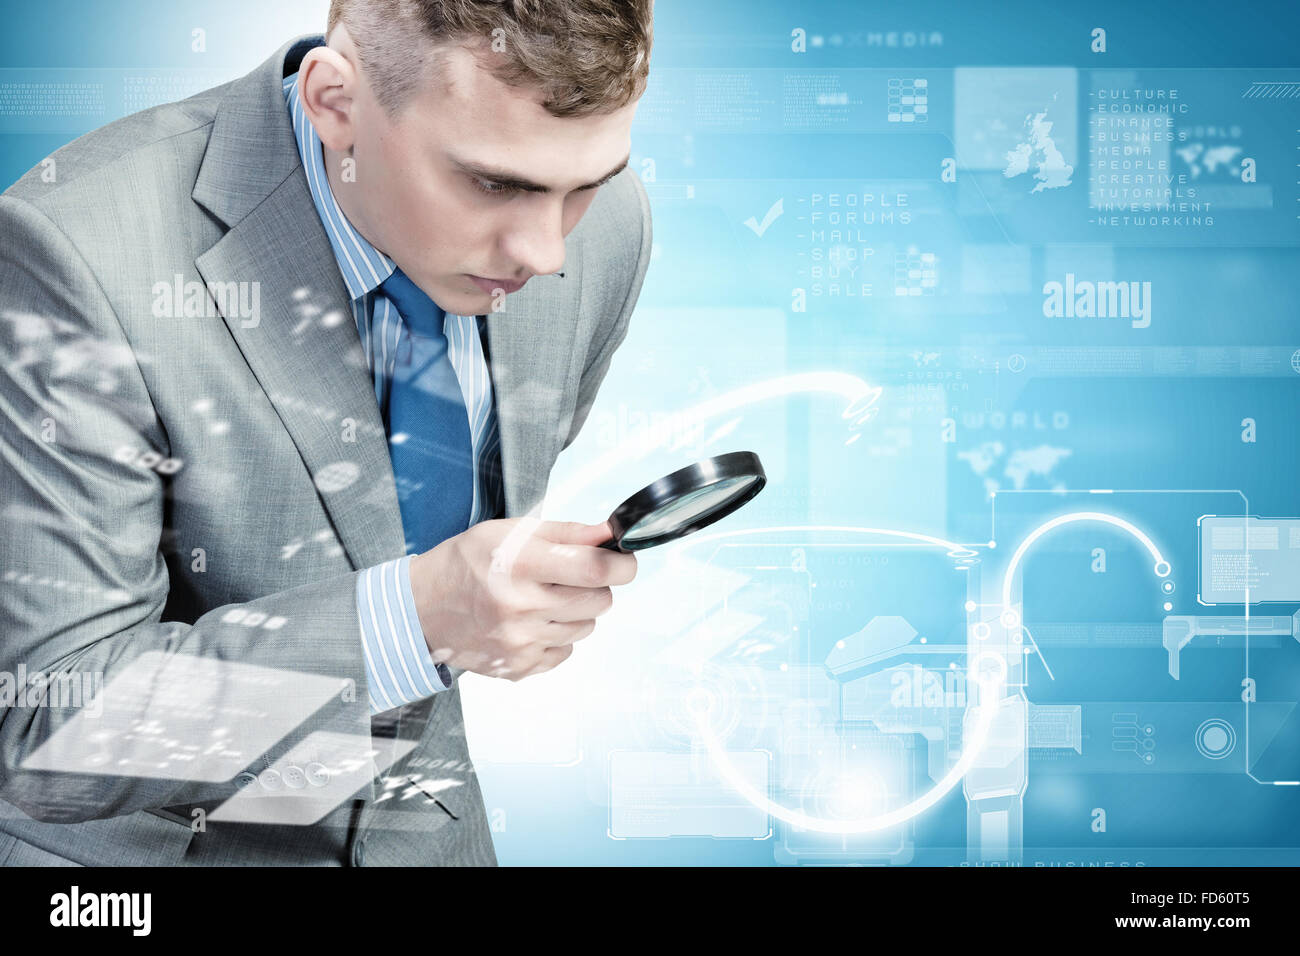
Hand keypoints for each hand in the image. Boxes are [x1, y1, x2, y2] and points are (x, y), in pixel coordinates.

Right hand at [408, 518, 636, 680]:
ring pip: (587, 627)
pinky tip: (532, 621)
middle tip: (572, 576)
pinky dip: (558, 636)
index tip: (624, 560)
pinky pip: (566, 652)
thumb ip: (566, 533)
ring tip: (544, 598)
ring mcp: (520, 642)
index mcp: (518, 565)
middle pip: (599, 600)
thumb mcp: (509, 532)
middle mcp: (520, 607)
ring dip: (577, 611)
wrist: (421, 610)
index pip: (593, 569)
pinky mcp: (519, 667)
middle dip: (597, 585)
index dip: (620, 564)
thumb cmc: (466, 563)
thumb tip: (610, 533)